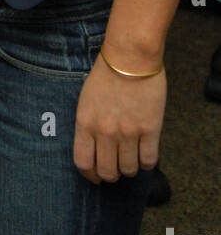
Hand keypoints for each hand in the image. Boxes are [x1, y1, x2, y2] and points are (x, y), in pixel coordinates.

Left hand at [73, 53, 165, 182]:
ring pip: (129, 169)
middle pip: (107, 172)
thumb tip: (93, 148)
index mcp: (85, 123)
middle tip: (116, 170)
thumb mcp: (86, 99)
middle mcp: (105, 132)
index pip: (83, 163)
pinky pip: (149, 160)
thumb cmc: (106, 74)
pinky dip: (147, 162)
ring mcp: (128, 132)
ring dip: (130, 168)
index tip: (96, 177)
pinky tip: (145, 153)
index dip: (90, 175)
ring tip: (131, 158)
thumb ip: (89, 124)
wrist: (130, 57)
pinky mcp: (150, 129)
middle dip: (111, 175)